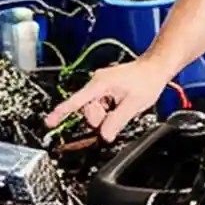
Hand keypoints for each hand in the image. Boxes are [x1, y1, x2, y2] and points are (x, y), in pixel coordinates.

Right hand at [44, 59, 170, 141]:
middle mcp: (96, 83)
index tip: (49, 122)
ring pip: (94, 111)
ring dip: (106, 115)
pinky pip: (100, 106)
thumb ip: (116, 122)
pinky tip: (120, 105)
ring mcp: (100, 86)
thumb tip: (104, 135)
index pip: (76, 101)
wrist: (155, 68)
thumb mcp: (133, 105)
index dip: (61, 113)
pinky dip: (109, 110)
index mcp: (99, 84)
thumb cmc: (146, 80)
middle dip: (100, 118)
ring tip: (122, 107)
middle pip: (87, 111)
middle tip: (118, 114)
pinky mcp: (105, 89)